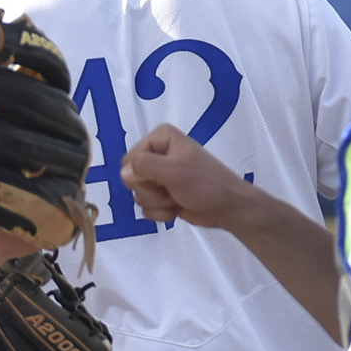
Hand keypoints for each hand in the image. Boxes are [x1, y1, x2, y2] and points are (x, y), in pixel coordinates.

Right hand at [120, 123, 255, 229]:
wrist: (228, 207)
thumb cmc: (207, 185)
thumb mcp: (175, 171)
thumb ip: (145, 166)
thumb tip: (123, 172)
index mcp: (161, 139)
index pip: (129, 159)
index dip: (141, 174)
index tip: (162, 178)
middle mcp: (158, 154)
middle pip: (131, 178)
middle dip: (151, 190)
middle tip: (171, 189)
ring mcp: (160, 176)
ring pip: (138, 195)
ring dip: (158, 202)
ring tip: (177, 197)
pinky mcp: (162, 194)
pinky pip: (146, 207)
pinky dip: (161, 212)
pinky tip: (177, 207)